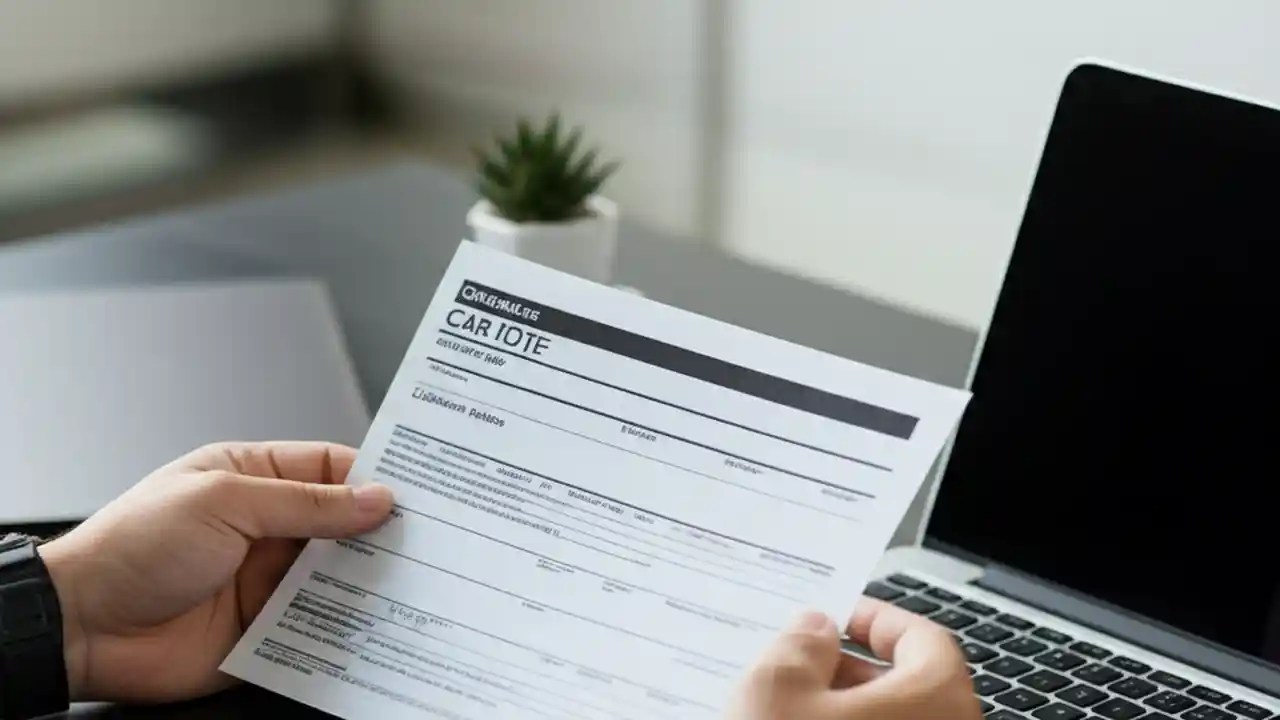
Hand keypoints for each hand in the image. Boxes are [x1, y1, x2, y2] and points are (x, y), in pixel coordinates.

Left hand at [37, 442, 393, 703]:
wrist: (83, 627)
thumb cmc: (134, 546)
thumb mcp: (226, 503)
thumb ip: (306, 504)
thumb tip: (374, 499)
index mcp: (252, 476)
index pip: (330, 469)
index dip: (375, 477)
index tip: (420, 490)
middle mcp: (265, 526)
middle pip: (343, 524)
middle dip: (382, 531)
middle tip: (430, 538)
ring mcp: (267, 578)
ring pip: (338, 575)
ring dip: (370, 578)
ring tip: (415, 578)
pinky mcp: (267, 627)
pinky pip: (321, 624)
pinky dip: (348, 624)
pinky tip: (376, 621)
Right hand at [725, 598, 980, 719]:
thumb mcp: (777, 690)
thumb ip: (798, 645)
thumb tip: (813, 629)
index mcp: (936, 696)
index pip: (923, 637)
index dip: (873, 619)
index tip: (835, 617)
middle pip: (906, 685)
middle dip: (846, 668)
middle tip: (797, 661)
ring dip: (841, 708)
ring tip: (784, 706)